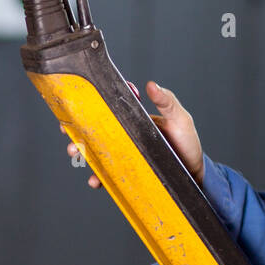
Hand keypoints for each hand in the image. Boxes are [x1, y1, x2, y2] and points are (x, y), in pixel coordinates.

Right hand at [61, 80, 204, 185]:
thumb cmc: (188, 143)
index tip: (78, 104)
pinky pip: (107, 174)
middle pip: (96, 130)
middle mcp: (126, 135)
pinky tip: (95, 180)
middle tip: (69, 132)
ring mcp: (125, 154)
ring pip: (96, 151)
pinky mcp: (126, 173)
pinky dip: (98, 177)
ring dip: (82, 152)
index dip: (92, 106)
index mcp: (135, 118)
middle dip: (78, 131)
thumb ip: (167, 101)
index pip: (110, 108)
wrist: (194, 175)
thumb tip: (151, 84)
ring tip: (76, 153)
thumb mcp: (180, 119)